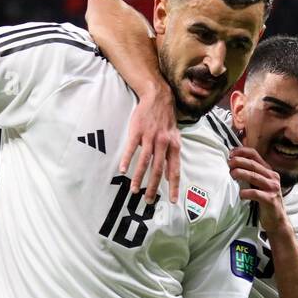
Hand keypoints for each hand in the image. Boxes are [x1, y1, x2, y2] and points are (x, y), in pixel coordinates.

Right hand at [121, 86, 180, 204]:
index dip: (174, 186)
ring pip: (145, 162)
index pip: (174, 170)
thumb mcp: (174, 137)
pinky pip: (132, 148)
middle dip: (153, 187)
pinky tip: (123, 170)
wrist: (158, 97)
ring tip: (134, 190)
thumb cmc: (165, 119)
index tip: (172, 201)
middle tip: (148, 200)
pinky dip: (127, 160)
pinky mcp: (137, 131)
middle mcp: (163, 143)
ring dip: (138, 178)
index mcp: (174, 146)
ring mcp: (150, 137)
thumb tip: (169, 176)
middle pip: (158, 170)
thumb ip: (172, 156)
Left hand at [229, 147, 288, 234]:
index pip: (255, 155)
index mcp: (268, 171)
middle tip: (229, 163)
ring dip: (242, 173)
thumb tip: (233, 164)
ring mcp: (272, 188)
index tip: (231, 153)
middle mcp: (272, 177)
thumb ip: (250, 174)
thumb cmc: (264, 201)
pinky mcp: (270, 199)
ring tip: (232, 174)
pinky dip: (247, 192)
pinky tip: (241, 194)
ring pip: (255, 177)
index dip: (243, 152)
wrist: (276, 219)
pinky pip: (257, 194)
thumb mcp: (258, 185)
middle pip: (254, 165)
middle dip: (240, 161)